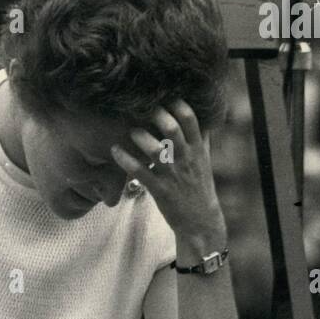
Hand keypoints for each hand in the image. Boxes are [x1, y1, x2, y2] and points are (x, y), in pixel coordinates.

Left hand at [110, 101, 226, 256]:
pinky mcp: (160, 191)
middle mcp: (186, 159)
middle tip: (142, 109)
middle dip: (155, 114)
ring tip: (131, 131)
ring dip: (140, 136)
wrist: (201, 222)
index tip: (163, 96)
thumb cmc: (199, 188)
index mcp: (197, 149)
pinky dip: (125, 160)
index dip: (175, 102)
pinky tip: (115, 150)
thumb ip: (200, 138)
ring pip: (155, 149)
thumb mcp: (204, 160)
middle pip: (172, 129)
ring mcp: (173, 175)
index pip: (189, 118)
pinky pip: (140, 172)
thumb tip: (199, 114)